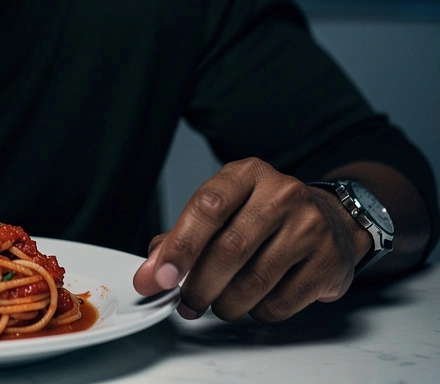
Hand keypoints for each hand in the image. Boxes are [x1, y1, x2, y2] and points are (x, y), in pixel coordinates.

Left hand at [133, 158, 372, 321]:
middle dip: (199, 285)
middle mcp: (282, 194)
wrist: (334, 219)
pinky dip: (257, 311)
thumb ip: (183, 236)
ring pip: (253, 282)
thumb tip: (152, 273)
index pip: (207, 207)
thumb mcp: (225, 208)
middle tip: (186, 302)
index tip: (160, 277)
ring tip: (217, 304)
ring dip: (225, 303)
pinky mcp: (329, 263)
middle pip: (229, 249)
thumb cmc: (266, 215)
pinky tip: (253, 302)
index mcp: (247, 174)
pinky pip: (280, 302)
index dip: (180, 247)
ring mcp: (310, 228)